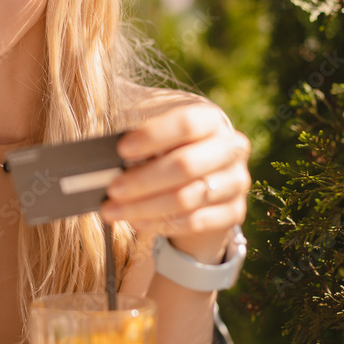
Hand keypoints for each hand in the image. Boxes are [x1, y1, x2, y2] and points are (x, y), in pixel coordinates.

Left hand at [101, 101, 249, 263]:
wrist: (205, 190)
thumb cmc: (172, 156)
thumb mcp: (159, 143)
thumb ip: (140, 146)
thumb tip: (106, 161)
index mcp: (212, 120)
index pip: (186, 123)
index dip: (153, 136)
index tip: (122, 150)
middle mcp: (231, 148)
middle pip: (186, 164)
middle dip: (143, 180)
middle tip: (112, 189)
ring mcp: (237, 182)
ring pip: (188, 197)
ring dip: (145, 206)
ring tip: (114, 211)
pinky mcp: (235, 212)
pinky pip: (195, 221)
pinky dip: (162, 223)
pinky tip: (137, 222)